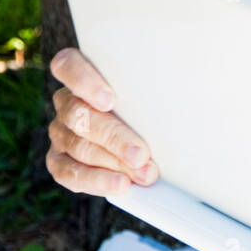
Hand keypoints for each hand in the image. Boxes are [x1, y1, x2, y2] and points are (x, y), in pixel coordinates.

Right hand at [45, 47, 159, 195]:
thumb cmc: (154, 104)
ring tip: (143, 174)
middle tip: (141, 154)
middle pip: (79, 114)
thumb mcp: (156, 88)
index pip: (68, 65)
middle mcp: (67, 101)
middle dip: (114, 137)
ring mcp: (60, 131)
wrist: (144, 138)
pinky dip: (96, 181)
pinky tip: (120, 185)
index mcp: (82, 73)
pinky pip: (68, 172)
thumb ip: (157, 85)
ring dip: (113, 163)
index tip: (110, 100)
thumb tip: (191, 89)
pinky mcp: (59, 159)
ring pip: (78, 146)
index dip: (84, 81)